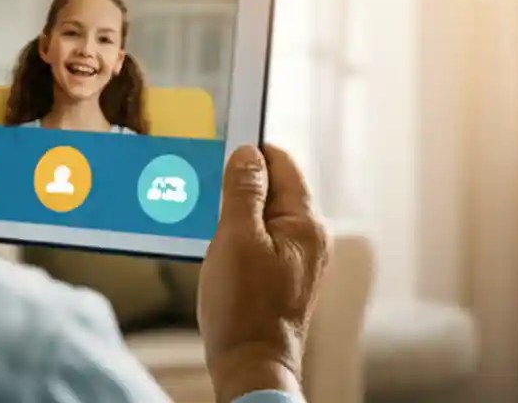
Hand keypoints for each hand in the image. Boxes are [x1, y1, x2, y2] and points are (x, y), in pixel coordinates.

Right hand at [197, 145, 330, 402]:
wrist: (251, 365)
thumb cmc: (244, 306)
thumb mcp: (236, 238)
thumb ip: (244, 191)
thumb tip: (248, 153)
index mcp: (306, 222)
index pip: (282, 163)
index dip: (250, 154)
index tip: (219, 152)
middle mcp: (310, 237)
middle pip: (274, 188)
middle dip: (240, 186)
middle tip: (207, 191)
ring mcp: (299, 258)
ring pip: (265, 215)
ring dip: (236, 213)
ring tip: (210, 224)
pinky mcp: (285, 276)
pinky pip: (262, 239)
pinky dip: (240, 236)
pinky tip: (219, 248)